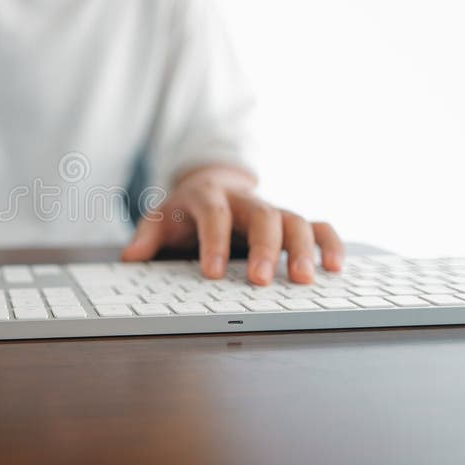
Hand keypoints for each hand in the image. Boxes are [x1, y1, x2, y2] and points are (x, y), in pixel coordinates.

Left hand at [121, 166, 342, 284]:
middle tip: (262, 280)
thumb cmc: (185, 210)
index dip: (213, 243)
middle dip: (263, 248)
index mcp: (208, 196)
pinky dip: (329, 243)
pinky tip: (334, 267)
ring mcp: (270, 207)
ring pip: (295, 219)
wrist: (210, 184)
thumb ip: (146, 235)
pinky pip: (317, 225)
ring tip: (304, 279)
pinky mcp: (289, 218)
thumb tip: (130, 257)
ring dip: (302, 249)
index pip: (213, 215)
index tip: (212, 273)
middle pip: (261, 216)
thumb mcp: (159, 217)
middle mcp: (244, 200)